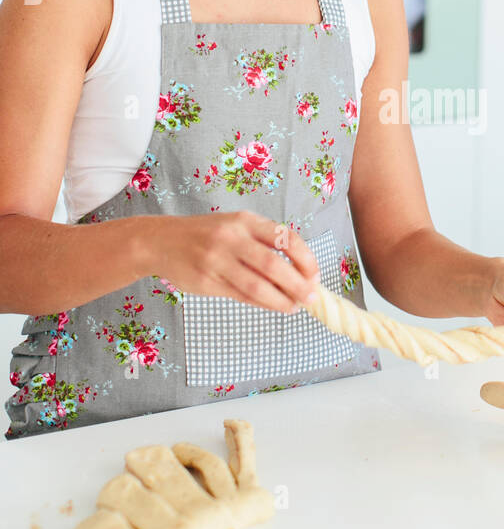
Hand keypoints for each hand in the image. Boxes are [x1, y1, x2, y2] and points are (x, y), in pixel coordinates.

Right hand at [136, 211, 320, 313]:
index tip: (315, 275)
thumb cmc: (208, 234)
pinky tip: (272, 305)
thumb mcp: (236, 227)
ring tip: (294, 307)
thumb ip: (264, 244)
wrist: (161, 241)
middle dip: (298, 285)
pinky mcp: (206, 281)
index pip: (284, 238)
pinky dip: (261, 303)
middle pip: (273, 265)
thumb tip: (300, 273)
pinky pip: (240, 296)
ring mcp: (216, 260)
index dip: (305, 259)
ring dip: (280, 300)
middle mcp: (231, 238)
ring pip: (256, 286)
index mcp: (245, 221)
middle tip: (312, 298)